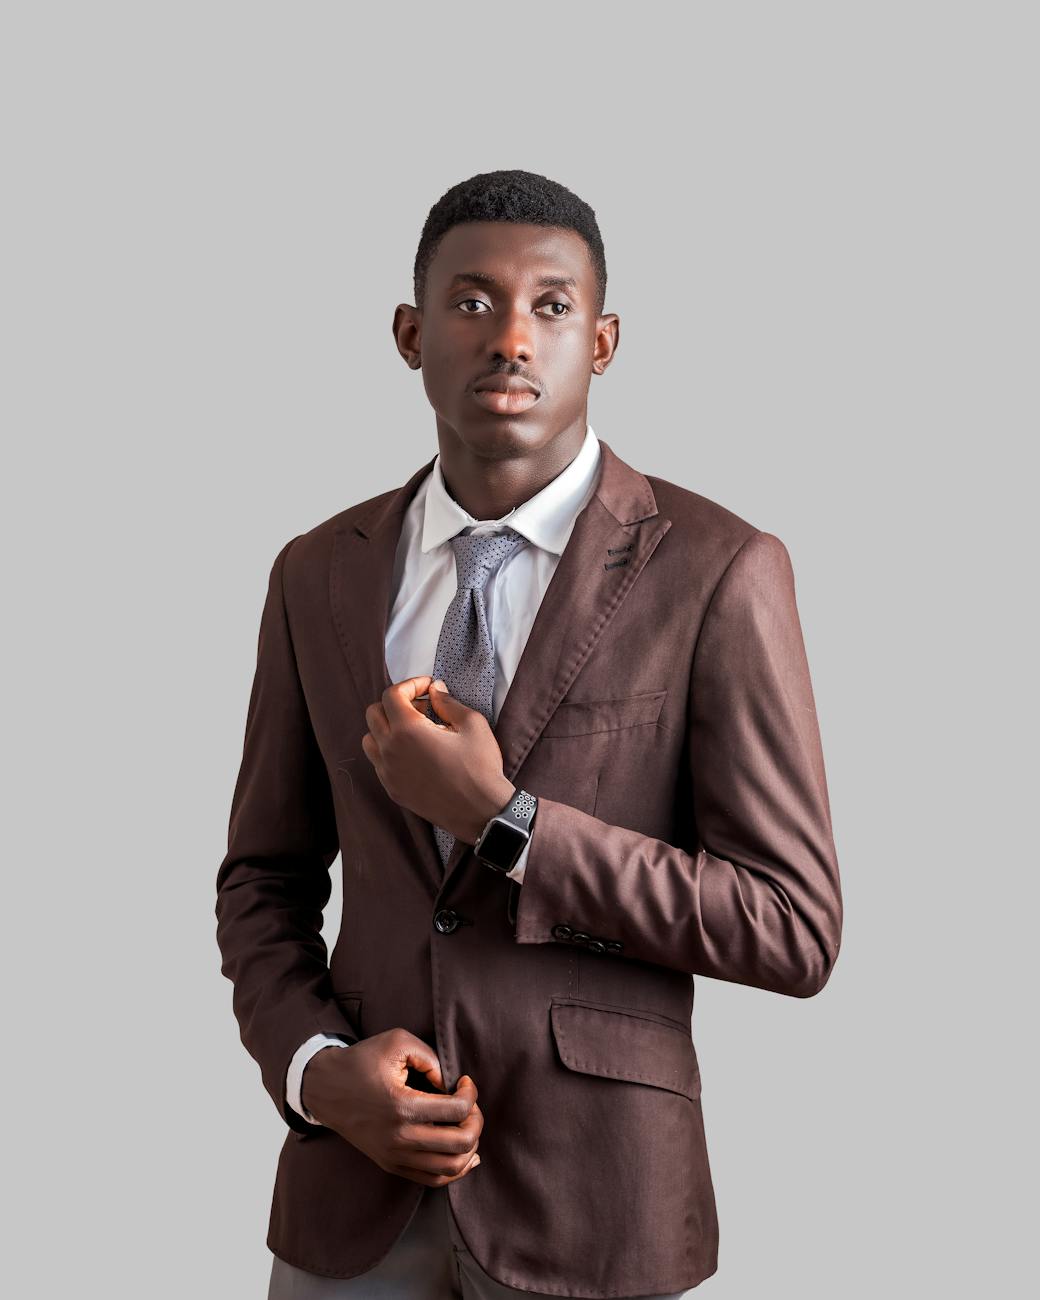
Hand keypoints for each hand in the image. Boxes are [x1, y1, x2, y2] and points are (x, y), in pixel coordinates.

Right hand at [301, 1029, 483, 1186]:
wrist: (326, 1088)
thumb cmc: (362, 1061)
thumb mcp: (397, 1042)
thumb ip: (431, 1057)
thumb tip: (451, 1085)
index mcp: (402, 1106)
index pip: (458, 1110)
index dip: (471, 1094)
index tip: (464, 1082)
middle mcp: (400, 1138)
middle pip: (461, 1144)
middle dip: (476, 1122)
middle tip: (470, 1105)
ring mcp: (395, 1156)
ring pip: (450, 1168)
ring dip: (469, 1147)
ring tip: (466, 1125)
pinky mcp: (391, 1164)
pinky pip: (433, 1179)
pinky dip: (455, 1168)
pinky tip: (465, 1153)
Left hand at [361, 675, 514, 843]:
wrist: (480, 811)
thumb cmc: (479, 767)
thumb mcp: (472, 724)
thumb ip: (448, 702)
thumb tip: (436, 690)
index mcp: (408, 730)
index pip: (391, 695)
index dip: (410, 684)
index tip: (428, 687)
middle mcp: (390, 749)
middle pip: (374, 713)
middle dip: (396, 703)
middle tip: (423, 708)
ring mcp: (387, 772)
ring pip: (370, 738)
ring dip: (387, 728)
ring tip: (415, 731)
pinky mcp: (392, 789)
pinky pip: (378, 762)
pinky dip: (389, 751)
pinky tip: (414, 754)